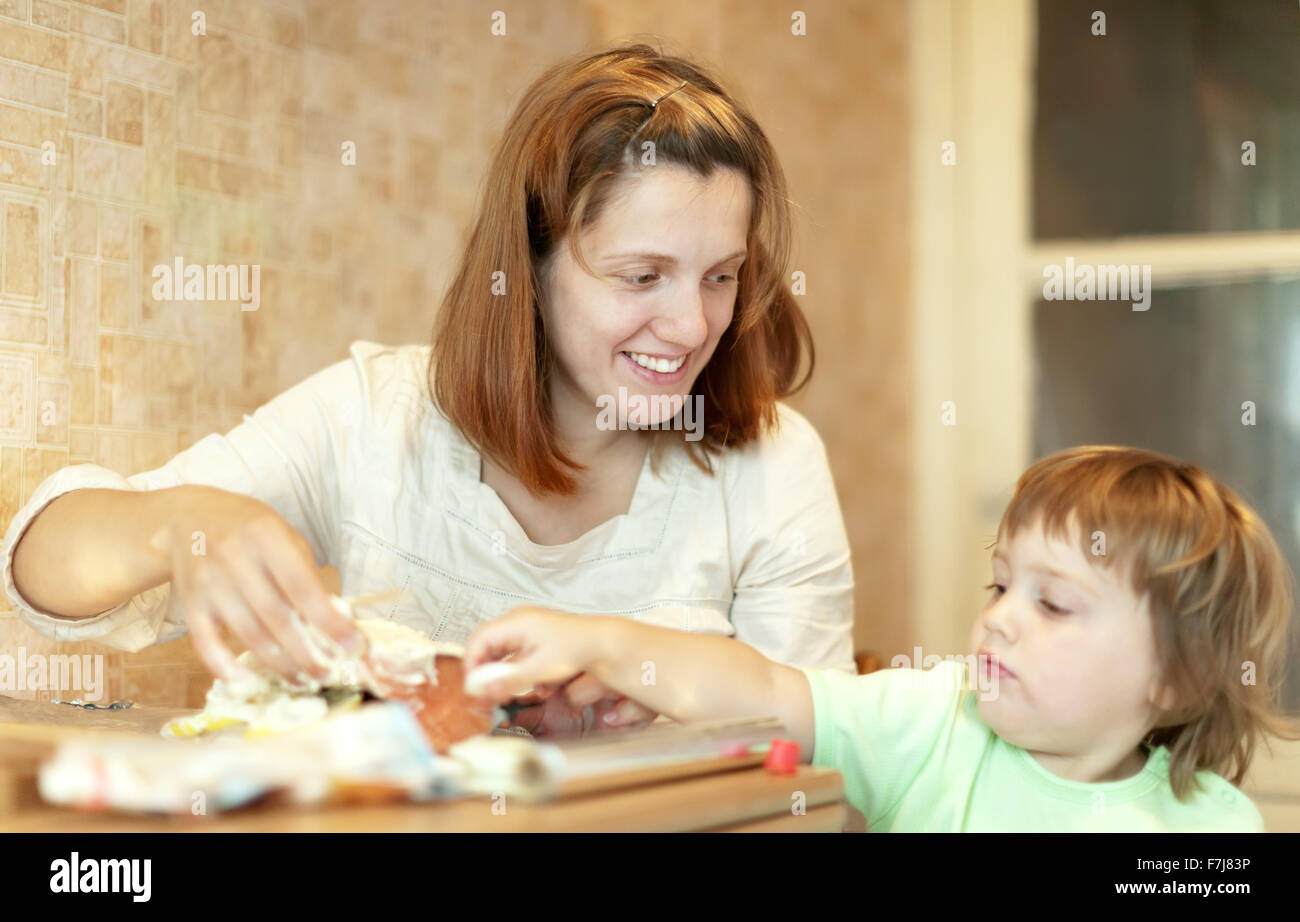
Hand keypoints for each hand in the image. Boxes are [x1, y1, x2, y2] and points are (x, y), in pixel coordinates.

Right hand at [156, 485, 362, 681]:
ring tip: (302, 680)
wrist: (188, 518)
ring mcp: (208, 582)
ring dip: (278, 664)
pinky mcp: (190, 603)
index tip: (351, 645)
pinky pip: (206, 642)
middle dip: (306, 652)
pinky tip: (248, 682)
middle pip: (275, 616)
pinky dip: (225, 666)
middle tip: (329, 675)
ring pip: (248, 633)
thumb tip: (334, 620)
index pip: (301, 585)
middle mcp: (234, 557)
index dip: (328, 619)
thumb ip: (307, 574)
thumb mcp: (285, 537)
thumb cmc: (250, 530)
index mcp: (266, 535)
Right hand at [465, 606, 657, 732]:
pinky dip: (516, 670)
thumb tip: (483, 690)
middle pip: (487, 645)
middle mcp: (518, 621)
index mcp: (516, 622)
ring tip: (506, 690)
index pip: (479, 640)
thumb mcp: (540, 670)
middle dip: (485, 670)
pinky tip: (525, 683)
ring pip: (500, 651)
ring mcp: (526, 628)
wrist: (602, 644)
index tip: (473, 685)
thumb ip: (509, 681)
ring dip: (501, 672)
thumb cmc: (577, 648)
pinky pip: (515, 654)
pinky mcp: (534, 638)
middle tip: (485, 692)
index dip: (471, 663)